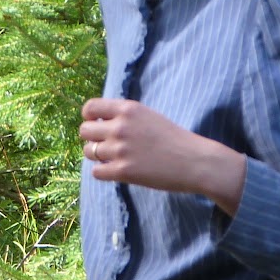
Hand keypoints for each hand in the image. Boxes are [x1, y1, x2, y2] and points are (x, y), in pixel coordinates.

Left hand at [80, 97, 246, 214]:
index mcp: (128, 109)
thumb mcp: (149, 116)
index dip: (89, 117)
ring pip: (88, 151)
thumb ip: (125, 117)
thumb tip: (97, 122)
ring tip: (114, 158)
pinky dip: (104, 172)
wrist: (195, 161)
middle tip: (106, 145)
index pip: (90, 108)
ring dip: (98, 156)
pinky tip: (117, 170)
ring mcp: (120, 149)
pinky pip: (96, 171)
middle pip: (84, 130)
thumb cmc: (175, 139)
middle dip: (92, 138)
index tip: (96, 125)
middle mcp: (121, 126)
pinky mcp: (123, 171)